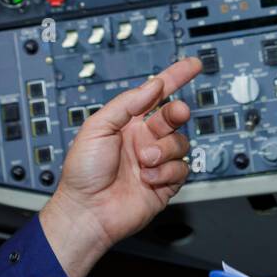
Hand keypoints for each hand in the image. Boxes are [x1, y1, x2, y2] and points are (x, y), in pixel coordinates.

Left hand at [38, 57, 201, 276]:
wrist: (87, 211)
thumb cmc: (83, 171)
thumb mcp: (97, 127)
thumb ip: (126, 103)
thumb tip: (153, 86)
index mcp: (128, 122)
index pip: (156, 94)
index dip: (175, 77)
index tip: (192, 65)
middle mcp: (144, 139)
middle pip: (173, 116)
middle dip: (177, 112)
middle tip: (176, 113)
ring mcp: (156, 161)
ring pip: (180, 142)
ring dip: (164, 149)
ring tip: (145, 160)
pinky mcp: (165, 183)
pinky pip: (181, 169)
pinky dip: (166, 172)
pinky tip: (148, 178)